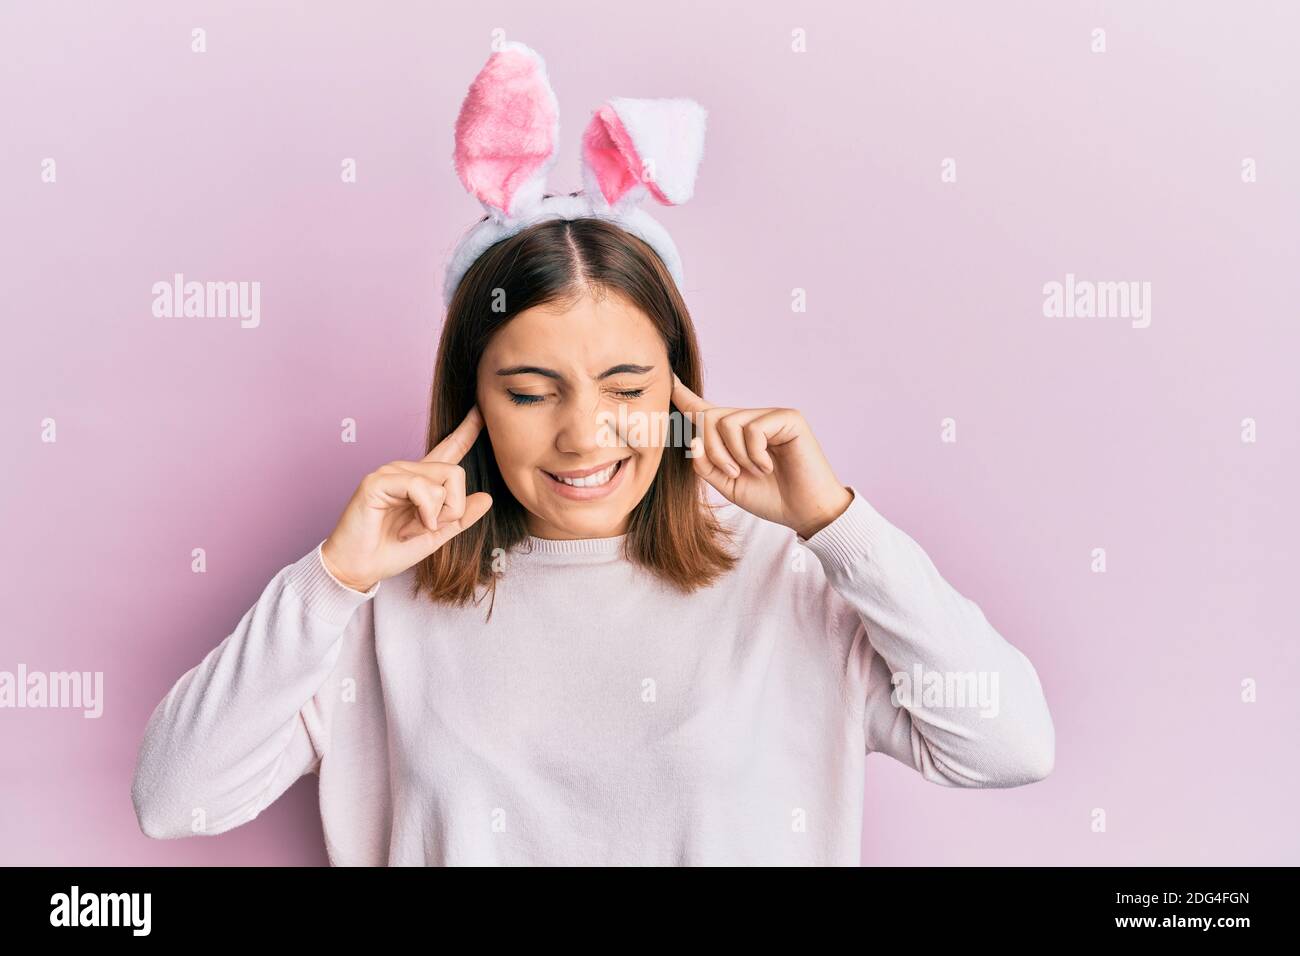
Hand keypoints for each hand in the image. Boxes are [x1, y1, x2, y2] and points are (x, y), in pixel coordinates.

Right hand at [320, 406, 493, 591]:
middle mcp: (407, 470)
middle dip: (453, 508)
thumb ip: (461, 517)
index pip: (449, 448)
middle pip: (455, 471)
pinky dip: (424, 513)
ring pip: (442, 480)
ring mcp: (391, 471)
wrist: (360, 568)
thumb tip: (487, 498)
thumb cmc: (390, 550)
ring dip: (437, 514)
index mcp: (422, 480)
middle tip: (429, 528)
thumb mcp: (436, 535)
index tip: (479, 411)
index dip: (466, 430)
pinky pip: (421, 487)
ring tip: (412, 529)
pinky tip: (410, 527)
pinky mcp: (378, 481)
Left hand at [671, 374, 852, 539]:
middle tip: (733, 473)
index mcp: (735, 434)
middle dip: (713, 450)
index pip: (705, 410)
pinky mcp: (788, 417)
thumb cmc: (770, 497)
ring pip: (728, 423)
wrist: (805, 511)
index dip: (684, 396)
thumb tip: (692, 440)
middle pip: (710, 418)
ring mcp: (771, 415)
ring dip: (734, 455)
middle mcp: (751, 419)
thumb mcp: (727, 484)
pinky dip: (755, 454)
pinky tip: (769, 466)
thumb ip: (706, 464)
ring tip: (754, 471)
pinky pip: (752, 429)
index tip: (667, 379)